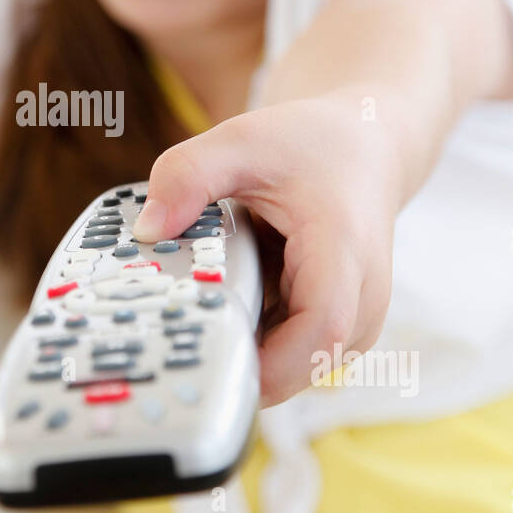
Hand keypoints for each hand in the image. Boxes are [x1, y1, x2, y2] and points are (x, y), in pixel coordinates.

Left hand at [130, 88, 404, 406]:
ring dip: (241, 351)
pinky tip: (222, 308)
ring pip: (290, 370)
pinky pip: (288, 357)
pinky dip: (252, 340)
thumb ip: (188, 175)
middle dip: (233, 363)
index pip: (320, 329)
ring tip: (194, 316)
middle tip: (170, 346)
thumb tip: (146, 230)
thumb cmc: (313, 146)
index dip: (266, 363)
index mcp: (345, 251)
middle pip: (298, 365)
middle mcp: (363, 300)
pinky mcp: (338, 332)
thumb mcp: (242, 142)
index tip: (204, 363)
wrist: (367, 148)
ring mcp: (355, 323)